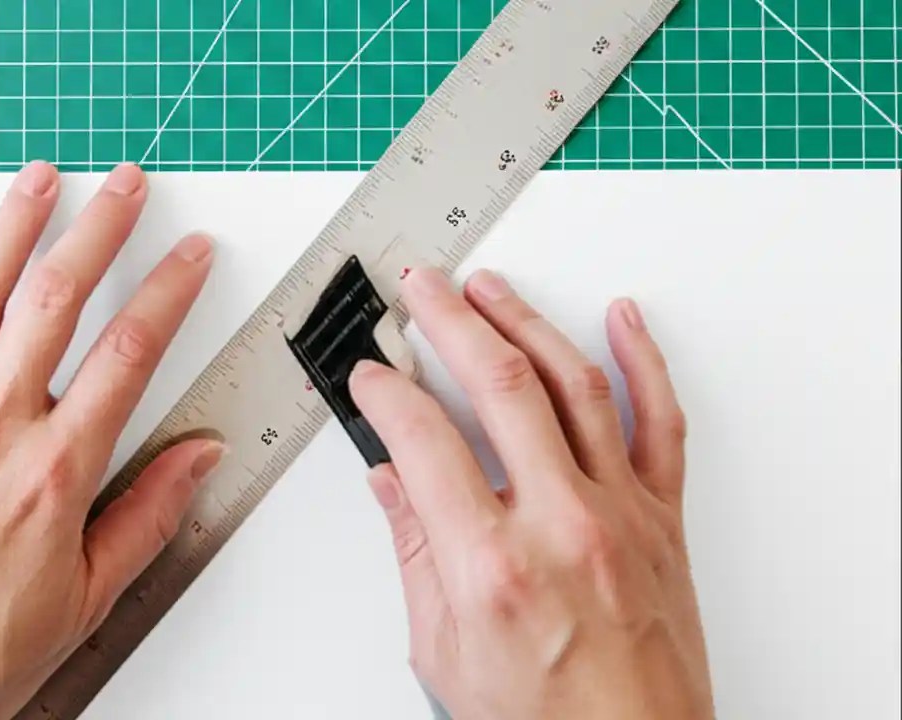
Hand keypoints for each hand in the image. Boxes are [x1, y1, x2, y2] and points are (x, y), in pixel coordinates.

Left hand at [0, 162, 221, 718]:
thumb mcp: (88, 595)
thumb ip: (148, 514)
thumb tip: (197, 456)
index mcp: (56, 471)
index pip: (129, 353)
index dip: (168, 291)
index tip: (190, 253)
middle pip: (57, 301)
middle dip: (100, 230)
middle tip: (127, 186)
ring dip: (17, 228)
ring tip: (44, 179)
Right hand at [350, 267, 712, 719]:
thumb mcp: (444, 651)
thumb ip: (414, 554)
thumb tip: (392, 483)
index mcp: (491, 565)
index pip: (422, 440)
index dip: (385, 393)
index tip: (370, 374)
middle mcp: (560, 526)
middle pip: (498, 384)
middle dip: (449, 319)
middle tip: (421, 287)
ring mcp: (619, 514)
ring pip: (573, 384)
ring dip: (525, 321)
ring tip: (490, 288)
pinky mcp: (662, 519)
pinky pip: (660, 422)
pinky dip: (643, 361)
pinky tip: (622, 319)